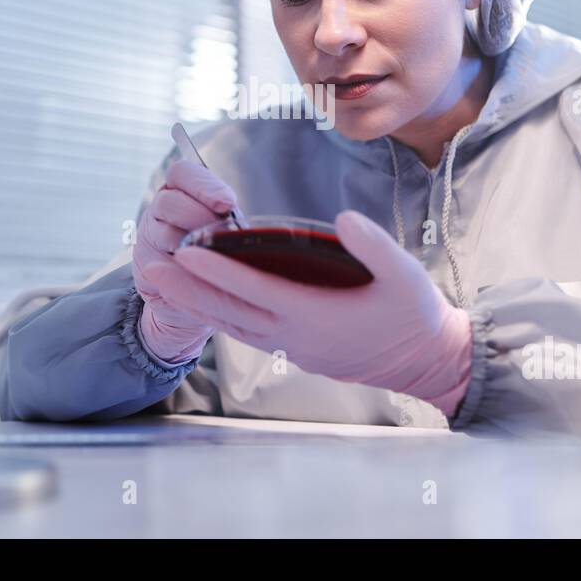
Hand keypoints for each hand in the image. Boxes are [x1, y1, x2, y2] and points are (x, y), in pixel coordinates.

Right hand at [132, 159, 238, 363]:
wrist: (199, 292)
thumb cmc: (218, 250)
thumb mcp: (227, 228)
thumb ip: (227, 219)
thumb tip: (238, 223)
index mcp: (183, 190)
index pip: (183, 173)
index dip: (204, 186)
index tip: (227, 203)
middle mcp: (162, 207)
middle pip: (170, 201)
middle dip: (199, 216)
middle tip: (221, 232)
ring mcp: (150, 234)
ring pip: (163, 231)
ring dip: (189, 243)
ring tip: (211, 255)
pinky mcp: (145, 264)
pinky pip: (159, 262)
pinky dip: (181, 268)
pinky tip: (197, 272)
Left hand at [144, 209, 473, 414]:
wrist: (427, 361)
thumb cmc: (415, 314)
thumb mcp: (404, 273)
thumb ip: (372, 245)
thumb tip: (342, 219)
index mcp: (315, 316)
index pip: (255, 289)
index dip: (219, 270)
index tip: (188, 251)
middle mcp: (295, 336)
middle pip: (231, 311)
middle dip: (190, 290)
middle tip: (152, 268)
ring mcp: (293, 347)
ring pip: (234, 325)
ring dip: (198, 305)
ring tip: (165, 285)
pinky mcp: (297, 351)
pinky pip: (248, 332)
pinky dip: (222, 316)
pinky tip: (206, 304)